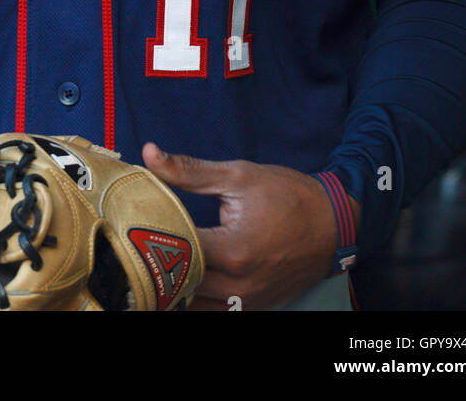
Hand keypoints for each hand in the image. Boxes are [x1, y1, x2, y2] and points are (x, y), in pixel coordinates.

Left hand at [142, 144, 358, 311]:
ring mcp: (247, 302)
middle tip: (133, 243)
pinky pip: (213, 312)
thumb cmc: (287, 195)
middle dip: (155, 263)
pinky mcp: (254, 308)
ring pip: (193, 305)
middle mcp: (238, 286)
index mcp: (233, 251)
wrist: (333, 223)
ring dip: (172, 286)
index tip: (131, 218)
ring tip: (152, 261)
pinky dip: (193, 298)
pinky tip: (179, 279)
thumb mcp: (239, 175)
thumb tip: (149, 153)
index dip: (148, 234)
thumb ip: (189, 171)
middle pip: (178, 285)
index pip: (174, 250)